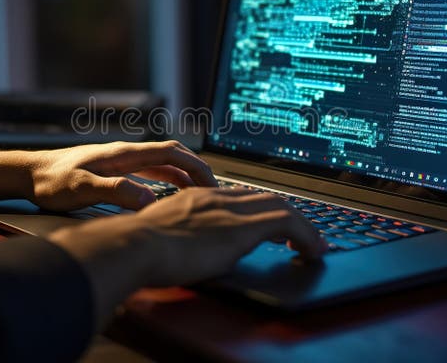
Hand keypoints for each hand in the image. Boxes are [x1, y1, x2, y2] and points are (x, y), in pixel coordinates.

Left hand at [28, 140, 217, 210]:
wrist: (28, 174)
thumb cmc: (51, 182)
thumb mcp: (82, 189)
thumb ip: (117, 192)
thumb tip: (149, 200)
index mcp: (124, 154)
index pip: (172, 153)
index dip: (196, 166)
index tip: (212, 184)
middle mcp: (126, 154)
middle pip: (173, 155)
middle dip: (197, 170)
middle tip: (213, 191)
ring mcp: (121, 161)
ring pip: (163, 163)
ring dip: (184, 175)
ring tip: (198, 194)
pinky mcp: (114, 170)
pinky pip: (150, 171)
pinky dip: (167, 180)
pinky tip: (167, 195)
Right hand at [48, 187, 326, 328]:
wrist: (134, 246)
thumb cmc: (137, 248)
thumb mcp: (162, 233)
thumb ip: (181, 234)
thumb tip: (190, 249)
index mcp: (198, 198)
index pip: (242, 196)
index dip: (262, 209)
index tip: (272, 225)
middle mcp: (217, 198)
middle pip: (266, 196)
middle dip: (288, 214)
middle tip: (301, 234)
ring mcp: (229, 210)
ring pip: (281, 205)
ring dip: (302, 226)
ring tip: (312, 245)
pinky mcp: (240, 228)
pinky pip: (286, 222)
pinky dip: (305, 234)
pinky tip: (311, 250)